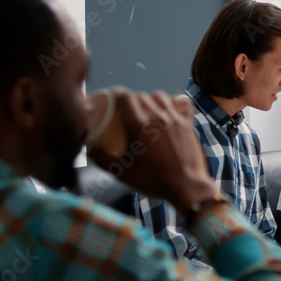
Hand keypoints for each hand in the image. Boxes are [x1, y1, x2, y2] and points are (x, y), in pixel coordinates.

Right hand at [89, 89, 216, 211]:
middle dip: (131, 100)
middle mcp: (156, 116)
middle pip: (140, 95)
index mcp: (137, 125)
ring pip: (159, 95)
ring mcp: (174, 118)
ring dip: (150, 99)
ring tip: (147, 111)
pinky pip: (181, 102)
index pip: (124, 96)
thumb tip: (92, 150)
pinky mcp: (187, 123)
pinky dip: (175, 101)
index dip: (116, 95)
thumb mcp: (122, 173)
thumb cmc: (154, 180)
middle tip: (127, 113)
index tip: (112, 101)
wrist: (185, 186)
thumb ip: (103, 160)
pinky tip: (170, 109)